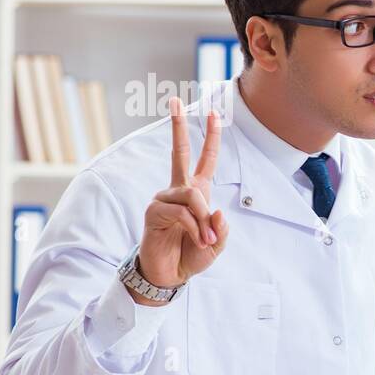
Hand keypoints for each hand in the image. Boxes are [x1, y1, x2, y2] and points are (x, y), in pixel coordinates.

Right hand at [133, 97, 228, 303]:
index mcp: (196, 192)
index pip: (204, 160)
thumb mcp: (217, 243)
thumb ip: (220, 227)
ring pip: (193, 196)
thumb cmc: (191, 255)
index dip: (211, 138)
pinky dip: (194, 228)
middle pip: (179, 152)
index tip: (212, 113)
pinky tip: (196, 240)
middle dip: (180, 127)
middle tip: (175, 99)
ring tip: (204, 240)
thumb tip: (215, 210)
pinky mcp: (154, 211)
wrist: (170, 275)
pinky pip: (183, 213)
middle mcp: (178, 191)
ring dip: (203, 221)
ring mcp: (164, 199)